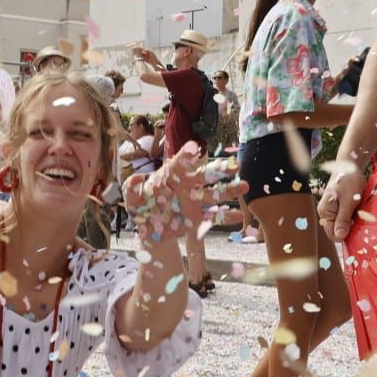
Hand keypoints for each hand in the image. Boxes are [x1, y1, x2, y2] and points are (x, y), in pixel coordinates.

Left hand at [124, 143, 246, 242]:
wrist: (150, 229)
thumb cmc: (141, 207)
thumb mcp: (132, 198)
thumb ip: (132, 187)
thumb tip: (137, 178)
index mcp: (171, 177)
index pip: (179, 164)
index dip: (185, 156)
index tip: (194, 147)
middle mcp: (187, 186)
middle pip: (205, 176)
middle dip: (220, 170)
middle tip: (235, 165)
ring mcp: (195, 202)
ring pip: (214, 194)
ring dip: (229, 191)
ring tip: (244, 186)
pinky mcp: (198, 218)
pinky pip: (214, 217)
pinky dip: (226, 217)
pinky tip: (238, 216)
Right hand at [317, 167, 366, 240]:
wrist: (350, 166)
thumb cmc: (348, 181)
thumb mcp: (348, 201)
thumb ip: (343, 220)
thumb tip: (339, 237)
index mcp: (325, 212)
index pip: (333, 235)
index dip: (346, 236)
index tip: (358, 230)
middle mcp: (327, 213)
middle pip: (339, 231)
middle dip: (352, 228)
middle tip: (361, 217)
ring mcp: (334, 211)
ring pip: (346, 225)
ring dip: (356, 222)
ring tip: (361, 210)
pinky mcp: (340, 208)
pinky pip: (349, 219)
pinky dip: (356, 216)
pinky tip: (360, 208)